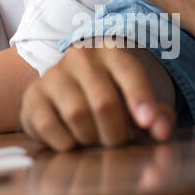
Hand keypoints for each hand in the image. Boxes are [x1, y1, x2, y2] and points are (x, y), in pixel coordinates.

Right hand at [19, 44, 175, 150]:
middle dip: (117, 132)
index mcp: (110, 51)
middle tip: (118, 141)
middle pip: (104, 102)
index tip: (149, 124)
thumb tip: (162, 131)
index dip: (141, 99)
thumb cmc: (108, 99)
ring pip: (77, 115)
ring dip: (91, 137)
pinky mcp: (32, 97)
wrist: (65, 96)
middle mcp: (80, 57)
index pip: (129, 72)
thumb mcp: (135, 102)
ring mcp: (52, 75)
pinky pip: (50, 127)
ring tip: (94, 138)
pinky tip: (71, 139)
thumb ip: (156, 115)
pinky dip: (66, 142)